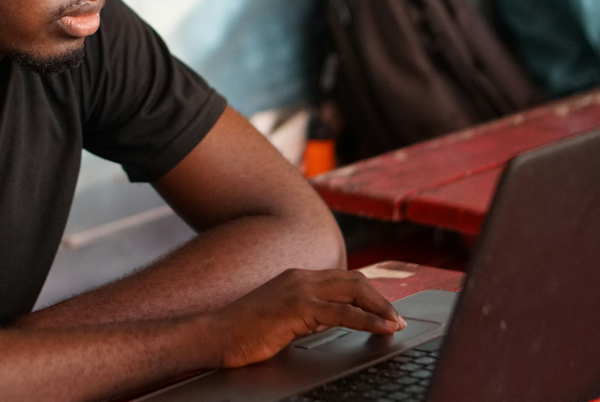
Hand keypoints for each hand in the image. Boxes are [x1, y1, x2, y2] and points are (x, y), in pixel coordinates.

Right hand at [208, 269, 405, 367]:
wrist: (214, 335)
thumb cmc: (242, 333)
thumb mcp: (281, 319)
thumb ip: (305, 315)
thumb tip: (331, 322)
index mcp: (295, 277)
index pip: (342, 279)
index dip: (368, 294)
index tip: (384, 312)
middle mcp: (299, 277)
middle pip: (354, 280)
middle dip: (380, 299)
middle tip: (398, 319)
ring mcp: (298, 289)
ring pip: (353, 291)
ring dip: (380, 308)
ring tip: (397, 324)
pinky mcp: (297, 308)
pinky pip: (343, 312)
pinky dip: (368, 320)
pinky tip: (382, 329)